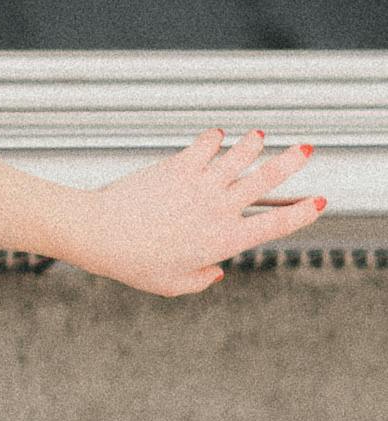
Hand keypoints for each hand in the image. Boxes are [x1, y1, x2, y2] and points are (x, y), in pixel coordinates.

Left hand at [78, 129, 324, 295]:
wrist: (100, 234)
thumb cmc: (133, 263)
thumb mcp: (172, 285)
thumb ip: (200, 280)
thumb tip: (216, 272)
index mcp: (223, 241)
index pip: (275, 225)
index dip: (302, 213)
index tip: (319, 201)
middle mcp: (218, 210)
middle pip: (265, 180)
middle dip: (290, 163)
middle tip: (307, 150)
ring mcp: (199, 185)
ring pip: (239, 156)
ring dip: (253, 144)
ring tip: (260, 136)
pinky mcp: (178, 167)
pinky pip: (205, 145)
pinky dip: (214, 138)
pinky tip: (218, 136)